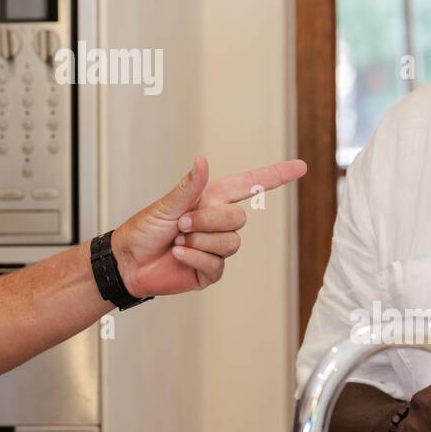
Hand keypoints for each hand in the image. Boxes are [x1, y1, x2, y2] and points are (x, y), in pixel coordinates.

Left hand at [111, 155, 307, 297]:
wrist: (128, 262)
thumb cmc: (144, 228)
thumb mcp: (165, 205)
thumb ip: (188, 187)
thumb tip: (203, 160)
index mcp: (211, 199)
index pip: (251, 186)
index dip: (276, 176)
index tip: (301, 167)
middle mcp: (217, 222)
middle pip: (239, 219)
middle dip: (207, 221)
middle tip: (180, 224)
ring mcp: (216, 248)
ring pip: (230, 243)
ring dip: (198, 241)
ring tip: (177, 240)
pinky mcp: (210, 271)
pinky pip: (216, 264)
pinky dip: (193, 257)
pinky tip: (177, 255)